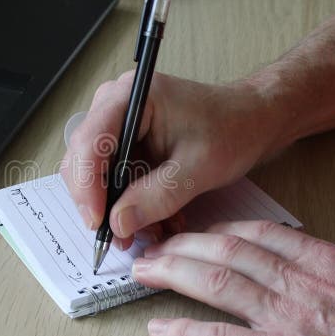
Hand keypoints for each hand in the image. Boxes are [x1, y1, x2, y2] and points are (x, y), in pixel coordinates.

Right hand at [60, 71, 283, 248]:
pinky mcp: (123, 143)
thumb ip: (158, 196)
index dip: (87, 185)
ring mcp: (116, 124)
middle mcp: (114, 106)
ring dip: (118, 209)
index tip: (99, 222)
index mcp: (131, 97)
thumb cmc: (233, 128)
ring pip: (95, 176)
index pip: (90, 142)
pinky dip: (129, 205)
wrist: (250, 120)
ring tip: (151, 231)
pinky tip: (156, 219)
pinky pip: (112, 180)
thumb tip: (118, 223)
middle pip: (83, 161)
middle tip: (123, 238)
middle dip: (101, 203)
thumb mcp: (199, 167)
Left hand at [132, 220, 334, 335]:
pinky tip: (161, 329)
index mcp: (328, 262)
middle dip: (186, 243)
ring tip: (147, 270)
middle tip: (158, 243)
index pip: (262, 234)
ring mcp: (288, 318)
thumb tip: (316, 273)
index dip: (222, 230)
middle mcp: (302, 282)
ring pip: (217, 282)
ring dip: (174, 273)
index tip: (203, 230)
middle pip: (229, 250)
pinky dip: (185, 332)